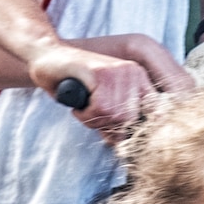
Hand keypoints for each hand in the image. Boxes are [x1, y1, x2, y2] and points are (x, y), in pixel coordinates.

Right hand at [29, 42, 162, 138]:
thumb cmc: (75, 83)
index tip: (114, 131)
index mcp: (141, 79)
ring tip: (83, 105)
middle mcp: (136, 73)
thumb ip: (120, 120)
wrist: (47, 57)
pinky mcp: (103, 72)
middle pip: (131, 121)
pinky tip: (78, 100)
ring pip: (115, 116)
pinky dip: (85, 113)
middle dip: (107, 125)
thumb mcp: (105, 103)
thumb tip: (127, 145)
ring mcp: (120, 71)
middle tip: (91, 114)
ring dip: (93, 118)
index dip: (135, 130)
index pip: (156, 114)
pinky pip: (100, 108)